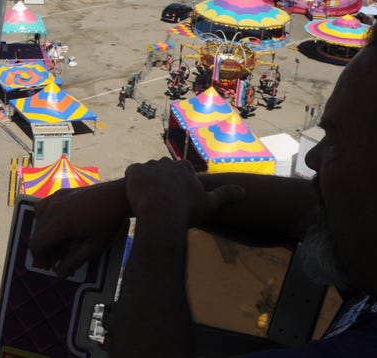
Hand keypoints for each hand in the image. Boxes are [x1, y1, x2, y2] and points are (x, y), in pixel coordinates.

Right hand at [30, 181, 128, 278]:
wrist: (118, 196)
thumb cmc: (109, 222)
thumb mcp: (95, 247)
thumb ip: (74, 261)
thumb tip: (59, 273)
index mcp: (60, 224)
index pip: (36, 243)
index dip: (40, 256)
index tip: (50, 264)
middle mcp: (53, 209)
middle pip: (37, 233)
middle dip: (46, 247)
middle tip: (63, 253)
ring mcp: (56, 198)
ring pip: (38, 220)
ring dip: (46, 232)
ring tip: (64, 239)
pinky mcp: (60, 192)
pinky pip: (44, 207)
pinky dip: (46, 217)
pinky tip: (61, 223)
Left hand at [124, 158, 244, 227]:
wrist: (162, 214)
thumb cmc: (187, 210)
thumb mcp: (210, 204)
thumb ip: (226, 195)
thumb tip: (244, 191)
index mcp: (184, 168)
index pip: (184, 169)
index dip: (182, 181)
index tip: (181, 193)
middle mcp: (167, 163)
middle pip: (165, 168)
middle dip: (164, 179)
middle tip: (163, 196)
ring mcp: (149, 166)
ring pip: (148, 170)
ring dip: (148, 179)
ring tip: (147, 196)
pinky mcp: (134, 172)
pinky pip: (132, 172)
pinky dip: (133, 180)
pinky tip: (135, 192)